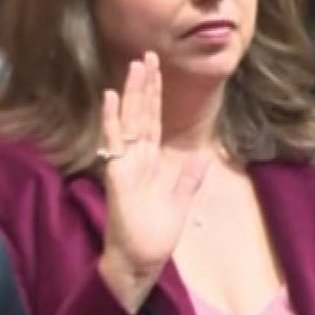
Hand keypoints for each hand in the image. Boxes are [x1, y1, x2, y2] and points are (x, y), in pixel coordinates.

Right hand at [97, 52, 212, 314]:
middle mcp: (135, 157)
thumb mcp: (181, 202)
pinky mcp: (117, 173)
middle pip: (141, 114)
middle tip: (148, 56)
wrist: (140, 259)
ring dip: (131, 93)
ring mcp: (125, 163)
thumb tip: (204, 157)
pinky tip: (110, 97)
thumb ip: (189, 178)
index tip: (157, 72)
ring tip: (135, 66)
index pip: (153, 121)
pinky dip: (112, 119)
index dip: (155, 97)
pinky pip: (114, 141)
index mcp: (150, 162)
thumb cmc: (155, 234)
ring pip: (129, 120)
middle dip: (145, 85)